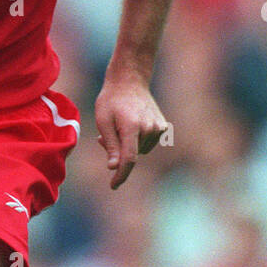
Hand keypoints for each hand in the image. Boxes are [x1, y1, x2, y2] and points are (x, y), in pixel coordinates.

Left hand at [95, 70, 167, 189]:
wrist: (130, 81)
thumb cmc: (111, 100)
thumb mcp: (103, 121)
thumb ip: (110, 145)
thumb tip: (115, 167)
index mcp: (132, 127)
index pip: (129, 159)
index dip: (121, 175)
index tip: (113, 186)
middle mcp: (150, 128)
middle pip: (132, 155)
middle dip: (118, 152)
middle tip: (105, 136)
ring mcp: (159, 127)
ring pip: (140, 151)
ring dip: (128, 146)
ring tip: (119, 127)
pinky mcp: (163, 127)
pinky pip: (147, 144)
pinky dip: (138, 141)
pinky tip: (132, 125)